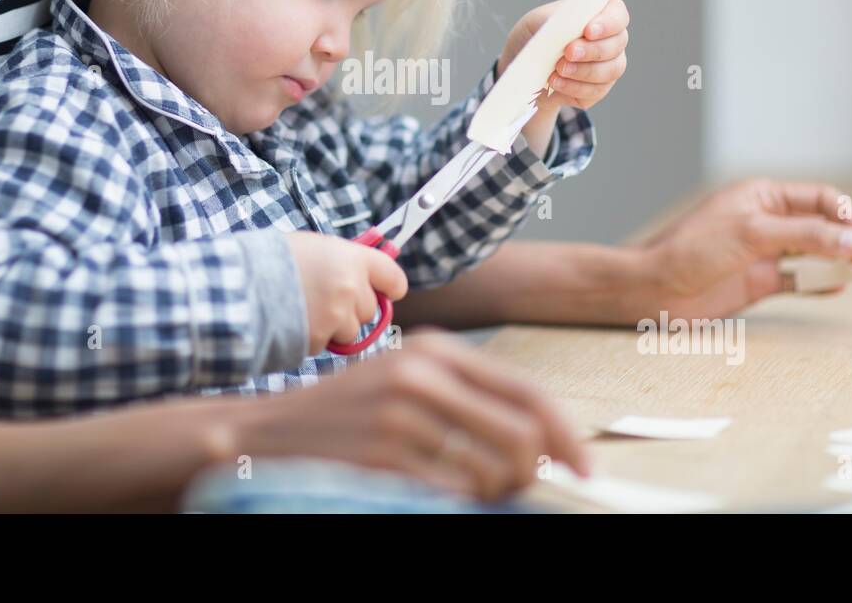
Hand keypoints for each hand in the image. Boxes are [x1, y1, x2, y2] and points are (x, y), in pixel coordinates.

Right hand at [236, 332, 590, 500]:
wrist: (267, 432)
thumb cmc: (347, 414)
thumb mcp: (408, 381)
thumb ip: (469, 396)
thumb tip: (542, 438)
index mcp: (436, 350)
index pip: (527, 390)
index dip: (565, 433)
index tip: (584, 465)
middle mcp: (423, 374)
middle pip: (522, 434)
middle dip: (532, 472)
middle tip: (517, 487)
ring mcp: (403, 414)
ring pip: (493, 469)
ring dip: (494, 492)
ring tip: (469, 489)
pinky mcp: (385, 453)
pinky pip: (454, 492)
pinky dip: (458, 501)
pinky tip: (434, 492)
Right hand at [286, 231, 408, 352]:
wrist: (242, 282)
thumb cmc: (276, 258)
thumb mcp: (316, 247)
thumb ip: (344, 261)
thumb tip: (363, 273)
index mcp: (353, 260)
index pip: (394, 277)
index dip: (391, 286)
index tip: (387, 290)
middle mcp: (351, 289)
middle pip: (370, 308)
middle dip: (353, 307)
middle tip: (327, 296)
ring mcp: (336, 317)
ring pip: (351, 330)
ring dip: (335, 325)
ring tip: (306, 307)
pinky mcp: (319, 340)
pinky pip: (326, 343)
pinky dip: (314, 336)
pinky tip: (295, 320)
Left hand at [498, 0, 628, 155]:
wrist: (525, 68)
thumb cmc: (537, 36)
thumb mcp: (539, 21)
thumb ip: (557, 20)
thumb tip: (570, 26)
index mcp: (600, 14)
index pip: (617, 15)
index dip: (608, 23)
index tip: (588, 31)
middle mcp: (611, 39)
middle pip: (617, 44)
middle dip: (592, 50)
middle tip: (568, 53)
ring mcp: (608, 65)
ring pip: (611, 69)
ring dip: (583, 71)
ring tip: (558, 69)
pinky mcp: (599, 88)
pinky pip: (596, 90)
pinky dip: (574, 87)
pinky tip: (556, 82)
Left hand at [637, 179, 851, 317]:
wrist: (653, 288)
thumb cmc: (692, 250)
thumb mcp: (752, 234)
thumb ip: (806, 236)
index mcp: (762, 196)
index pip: (819, 197)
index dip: (846, 213)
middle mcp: (766, 221)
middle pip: (821, 225)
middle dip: (847, 238)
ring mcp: (763, 252)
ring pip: (814, 253)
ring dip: (837, 260)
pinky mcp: (759, 281)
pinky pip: (799, 279)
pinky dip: (820, 282)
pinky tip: (836, 286)